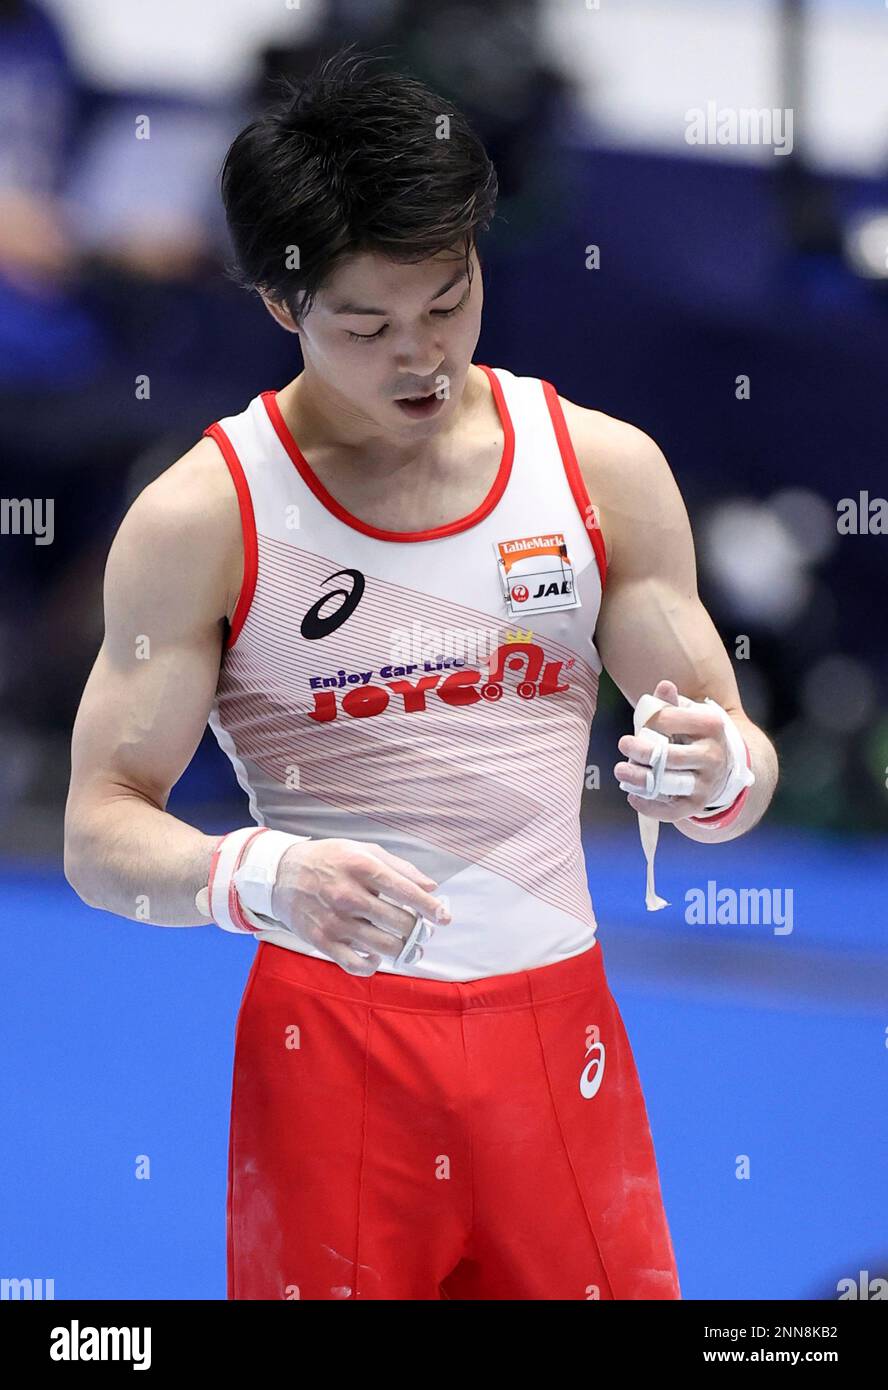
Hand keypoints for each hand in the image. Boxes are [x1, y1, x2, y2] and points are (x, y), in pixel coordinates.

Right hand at [270, 838, 450, 974]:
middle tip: (422, 931)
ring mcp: (335, 920)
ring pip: (384, 945)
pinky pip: (356, 964)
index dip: (429, 907)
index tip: (444, 917)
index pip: (405, 890)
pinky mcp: (322, 941)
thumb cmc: (329, 859)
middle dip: (418, 930)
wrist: (281, 874)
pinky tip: (377, 955)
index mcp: (361, 867)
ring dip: (404, 950)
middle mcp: (348, 894)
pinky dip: (373, 964)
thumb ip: (400, 868)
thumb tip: (431, 887)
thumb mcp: (363, 850)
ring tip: (410, 948)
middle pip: (399, 921)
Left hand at [613, 679, 730, 823]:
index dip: (652, 721)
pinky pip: (672, 811)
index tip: (642, 723)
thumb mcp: (688, 715)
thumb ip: (671, 703)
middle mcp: (712, 755)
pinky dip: (650, 807)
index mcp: (711, 725)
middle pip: (670, 755)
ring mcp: (706, 783)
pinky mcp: (697, 804)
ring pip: (668, 783)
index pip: (673, 721)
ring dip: (640, 779)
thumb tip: (663, 686)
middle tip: (624, 743)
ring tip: (621, 771)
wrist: (722, 766)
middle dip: (642, 751)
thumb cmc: (694, 735)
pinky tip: (633, 797)